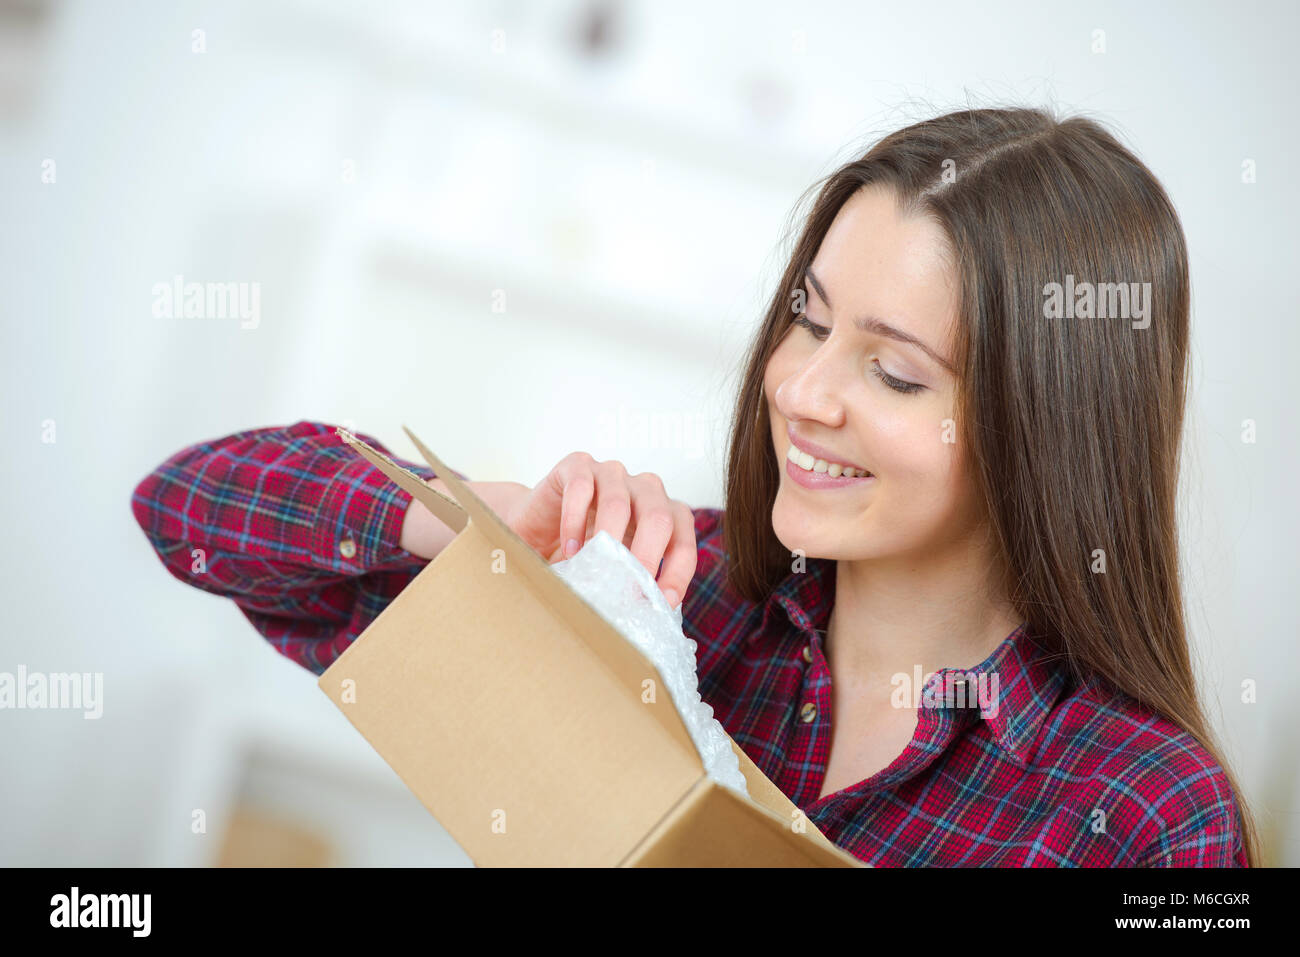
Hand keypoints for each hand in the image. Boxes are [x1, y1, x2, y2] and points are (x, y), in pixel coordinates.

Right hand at [503, 453, 696, 608]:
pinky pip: (580, 488)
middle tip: (631, 589)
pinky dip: (574, 520)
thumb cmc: (582, 552)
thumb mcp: (615, 569)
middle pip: (658, 517)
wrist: (535, 528)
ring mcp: (611, 473)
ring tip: (592, 570)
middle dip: (647, 557)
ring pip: (618, 503)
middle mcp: (643, 488)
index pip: (682, 538)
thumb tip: (653, 619)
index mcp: (662, 512)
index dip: (679, 570)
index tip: (664, 602)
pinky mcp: (577, 465)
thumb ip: (635, 584)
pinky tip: (569, 548)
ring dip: (606, 541)